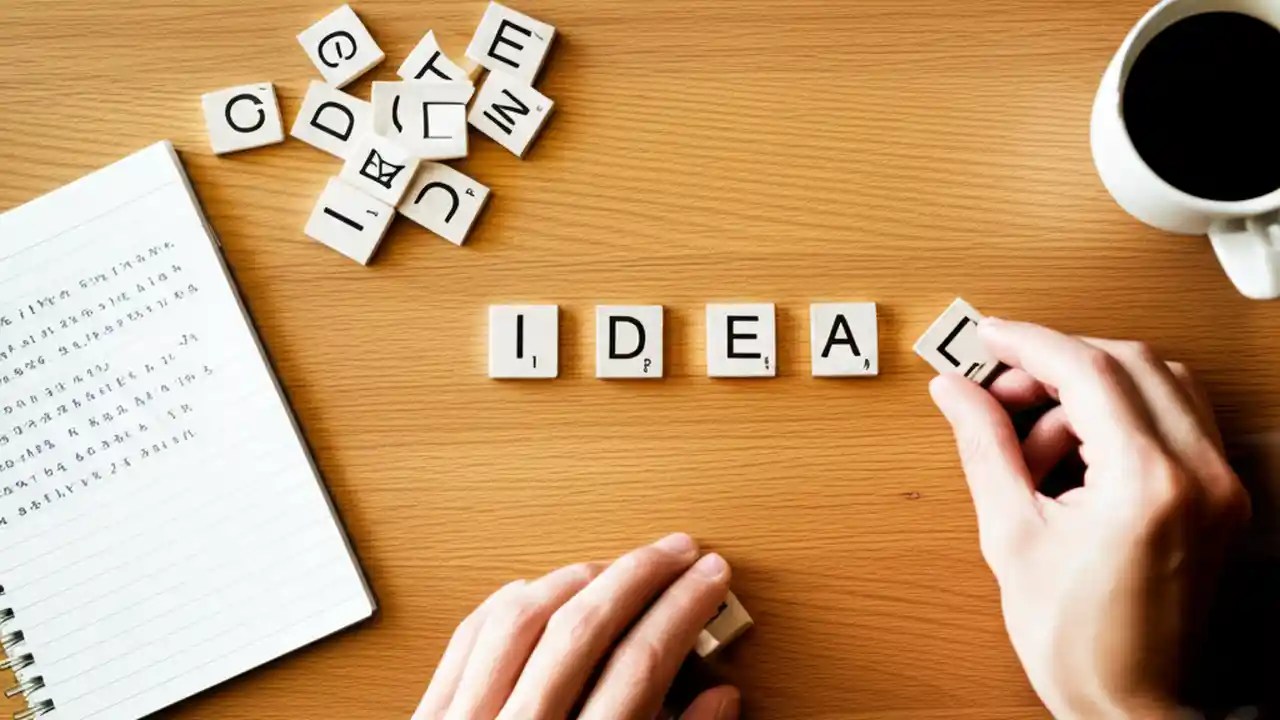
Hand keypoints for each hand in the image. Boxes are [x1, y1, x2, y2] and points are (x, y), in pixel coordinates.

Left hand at [411, 533, 739, 719]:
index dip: (683, 611)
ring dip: (578, 576)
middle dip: (640, 574)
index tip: (711, 579)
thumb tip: (721, 702)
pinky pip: (471, 636)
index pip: (640, 666)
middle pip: (582, 625)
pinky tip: (542, 590)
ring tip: (617, 566)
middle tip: (678, 551)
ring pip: (522, 617)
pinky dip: (512, 601)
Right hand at [929, 319, 1250, 718]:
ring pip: (1159, 382)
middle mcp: (1199, 475)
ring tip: (1036, 434)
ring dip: (1092, 387)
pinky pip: (1176, 418)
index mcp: (1148, 484)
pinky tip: (1078, 450)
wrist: (1133, 704)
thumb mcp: (1011, 535)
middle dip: (1056, 363)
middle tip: (1000, 390)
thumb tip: (955, 391)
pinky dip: (1123, 413)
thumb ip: (984, 447)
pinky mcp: (1221, 495)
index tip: (988, 336)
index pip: (1089, 370)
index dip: (1029, 343)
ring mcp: (1219, 484)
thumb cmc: (1076, 641)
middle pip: (1130, 362)